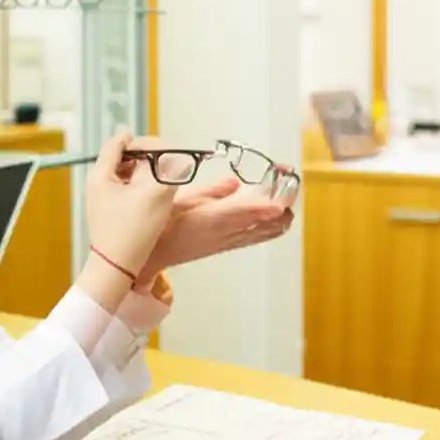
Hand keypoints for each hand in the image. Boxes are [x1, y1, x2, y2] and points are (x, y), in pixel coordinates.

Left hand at [84, 133, 177, 278]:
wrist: (116, 268)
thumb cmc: (131, 232)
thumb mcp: (155, 193)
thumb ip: (167, 169)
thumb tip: (173, 156)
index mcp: (101, 174)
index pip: (118, 142)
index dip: (142, 141)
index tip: (161, 149)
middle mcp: (97, 184)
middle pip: (123, 157)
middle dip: (147, 159)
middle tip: (166, 165)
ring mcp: (102, 199)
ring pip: (127, 175)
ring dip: (146, 174)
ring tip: (162, 183)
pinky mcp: (110, 212)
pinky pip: (127, 191)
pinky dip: (142, 189)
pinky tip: (155, 199)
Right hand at [136, 175, 293, 285]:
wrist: (152, 256)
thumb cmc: (161, 226)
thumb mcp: (180, 201)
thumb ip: (210, 191)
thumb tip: (234, 183)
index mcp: (211, 220)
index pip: (244, 214)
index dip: (264, 209)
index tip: (281, 203)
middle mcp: (225, 234)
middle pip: (265, 225)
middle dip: (283, 206)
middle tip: (287, 183)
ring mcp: (228, 241)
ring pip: (265, 232)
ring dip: (280, 216)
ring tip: (286, 194)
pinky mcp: (226, 245)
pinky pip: (256, 236)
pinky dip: (270, 225)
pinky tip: (275, 215)